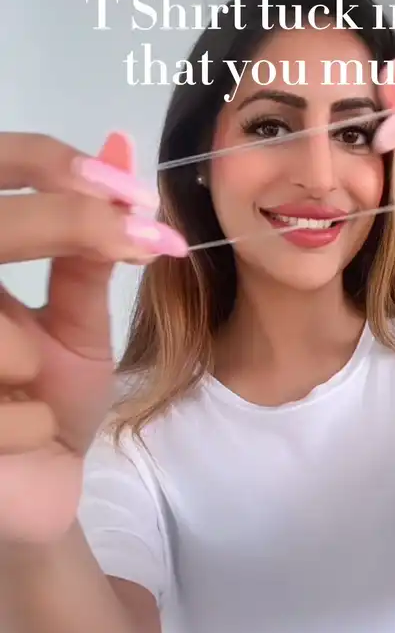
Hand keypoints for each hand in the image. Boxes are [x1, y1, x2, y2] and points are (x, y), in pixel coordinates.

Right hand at [0, 132, 187, 544]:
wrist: (36, 485)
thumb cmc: (50, 398)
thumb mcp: (75, 321)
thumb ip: (87, 250)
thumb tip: (120, 148)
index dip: (44, 160)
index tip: (123, 183)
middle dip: (68, 227)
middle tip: (142, 240)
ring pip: (0, 340)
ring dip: (35, 366)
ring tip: (28, 392)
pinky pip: (8, 410)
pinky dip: (33, 427)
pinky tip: (18, 442)